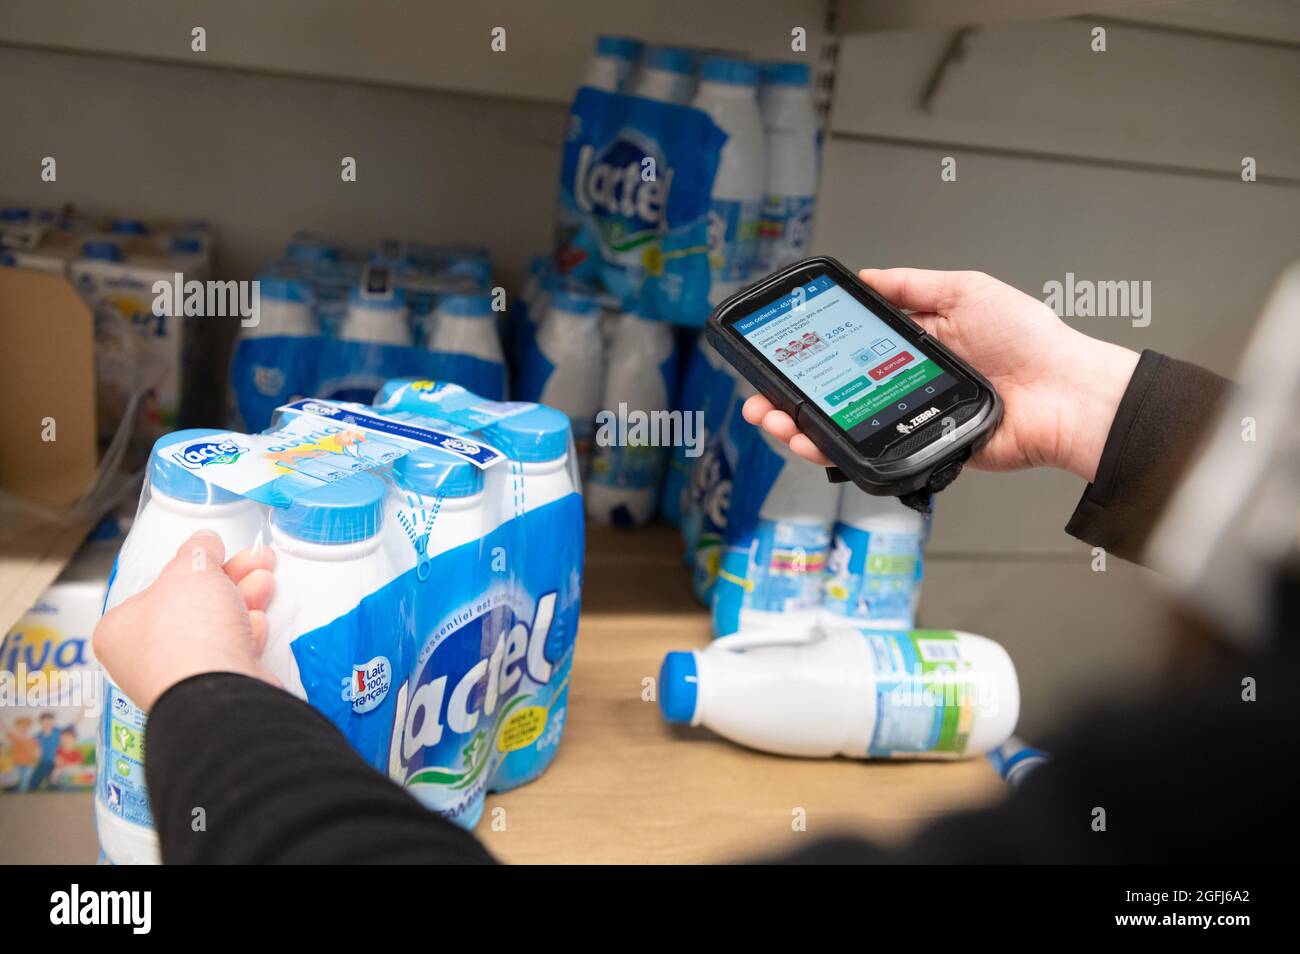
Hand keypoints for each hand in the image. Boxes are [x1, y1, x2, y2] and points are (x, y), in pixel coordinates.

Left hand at [93, 531, 281, 710]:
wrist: (218, 690)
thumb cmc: (188, 630)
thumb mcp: (190, 570)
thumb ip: (198, 551)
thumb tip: (204, 542)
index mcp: (120, 629)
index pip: (157, 589)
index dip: (193, 567)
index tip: (219, 554)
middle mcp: (144, 659)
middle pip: (193, 606)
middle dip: (230, 579)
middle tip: (257, 560)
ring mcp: (180, 679)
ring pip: (216, 629)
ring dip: (243, 601)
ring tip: (266, 582)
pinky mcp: (213, 691)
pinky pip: (230, 654)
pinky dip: (245, 635)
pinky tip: (258, 623)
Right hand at [743, 268, 1139, 482]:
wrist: (1062, 396)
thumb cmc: (1028, 341)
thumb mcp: (966, 290)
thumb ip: (912, 285)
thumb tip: (867, 275)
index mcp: (914, 342)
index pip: (849, 345)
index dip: (812, 348)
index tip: (781, 348)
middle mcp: (903, 381)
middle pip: (833, 390)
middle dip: (790, 394)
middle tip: (761, 393)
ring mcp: (906, 418)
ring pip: (840, 425)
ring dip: (798, 424)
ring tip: (772, 418)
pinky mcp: (916, 449)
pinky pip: (865, 453)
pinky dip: (831, 452)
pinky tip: (807, 441)